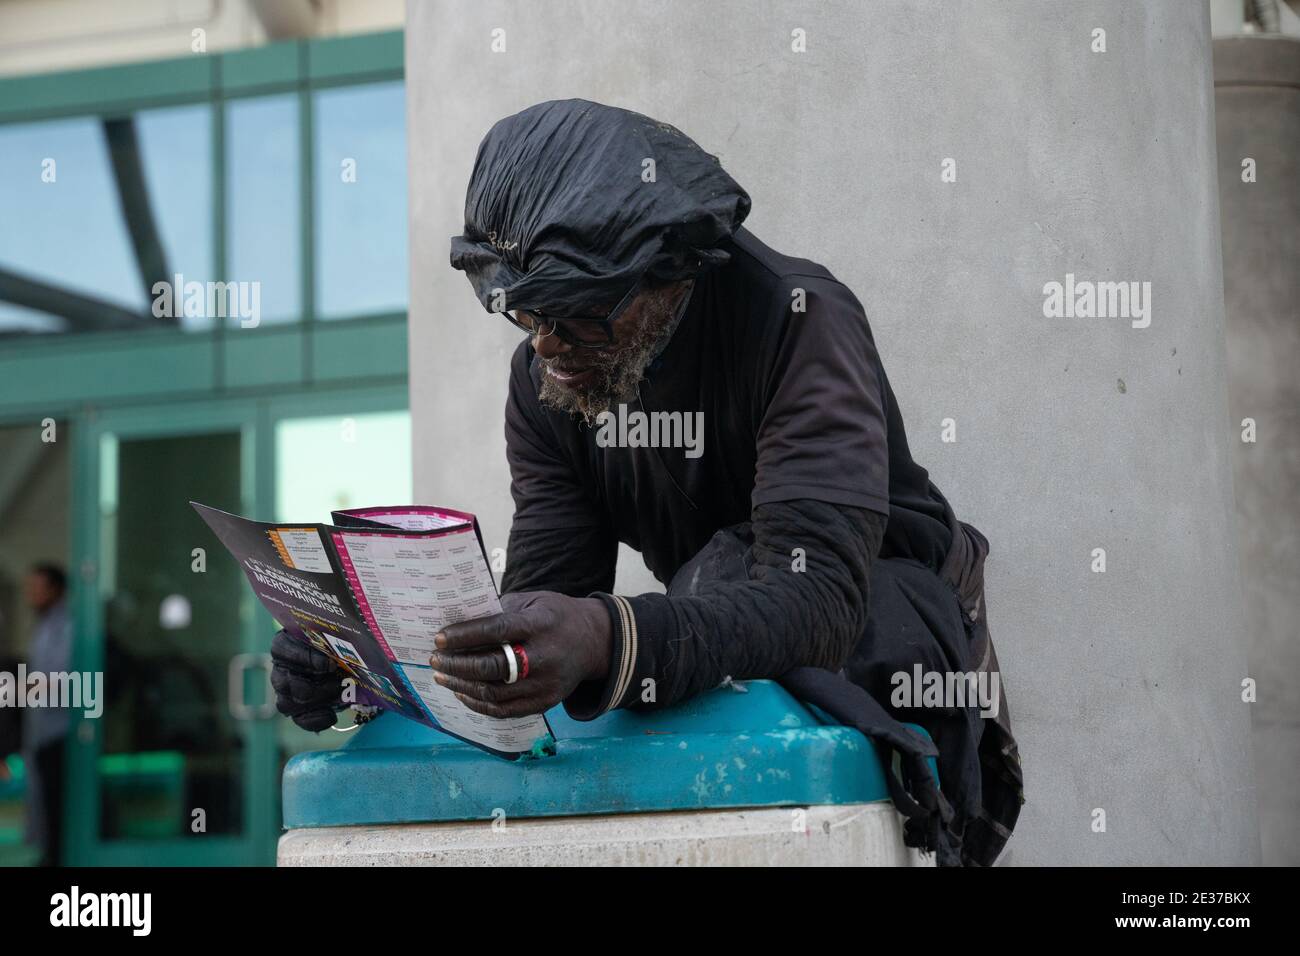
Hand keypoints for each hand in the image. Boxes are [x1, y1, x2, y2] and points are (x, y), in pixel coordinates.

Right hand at [270, 629, 345, 731]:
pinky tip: (332, 716)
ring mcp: (284, 690)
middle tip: (341, 684)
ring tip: (340, 695)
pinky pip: (299, 719)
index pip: (285, 651)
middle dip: (318, 686)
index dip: (307, 659)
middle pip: (288, 683)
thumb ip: (332, 639)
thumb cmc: (328, 641)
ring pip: (289, 704)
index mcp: (283, 645)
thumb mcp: (329, 635)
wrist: (331, 652)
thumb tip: (349, 648)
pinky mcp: (294, 707)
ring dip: (318, 702)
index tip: (329, 665)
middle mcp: (279, 668)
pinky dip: (316, 720)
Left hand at [429, 591, 611, 718]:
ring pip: (494, 692)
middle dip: (457, 664)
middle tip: (435, 659)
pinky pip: (504, 710)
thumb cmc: (555, 616)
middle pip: (493, 667)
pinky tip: (462, 692)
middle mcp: (545, 657)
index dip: (465, 636)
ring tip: (442, 675)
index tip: (439, 638)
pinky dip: (478, 703)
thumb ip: (500, 611)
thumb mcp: (533, 601)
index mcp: (542, 624)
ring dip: (461, 685)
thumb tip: (459, 623)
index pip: (498, 630)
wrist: (594, 642)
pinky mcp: (545, 702)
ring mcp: (546, 684)